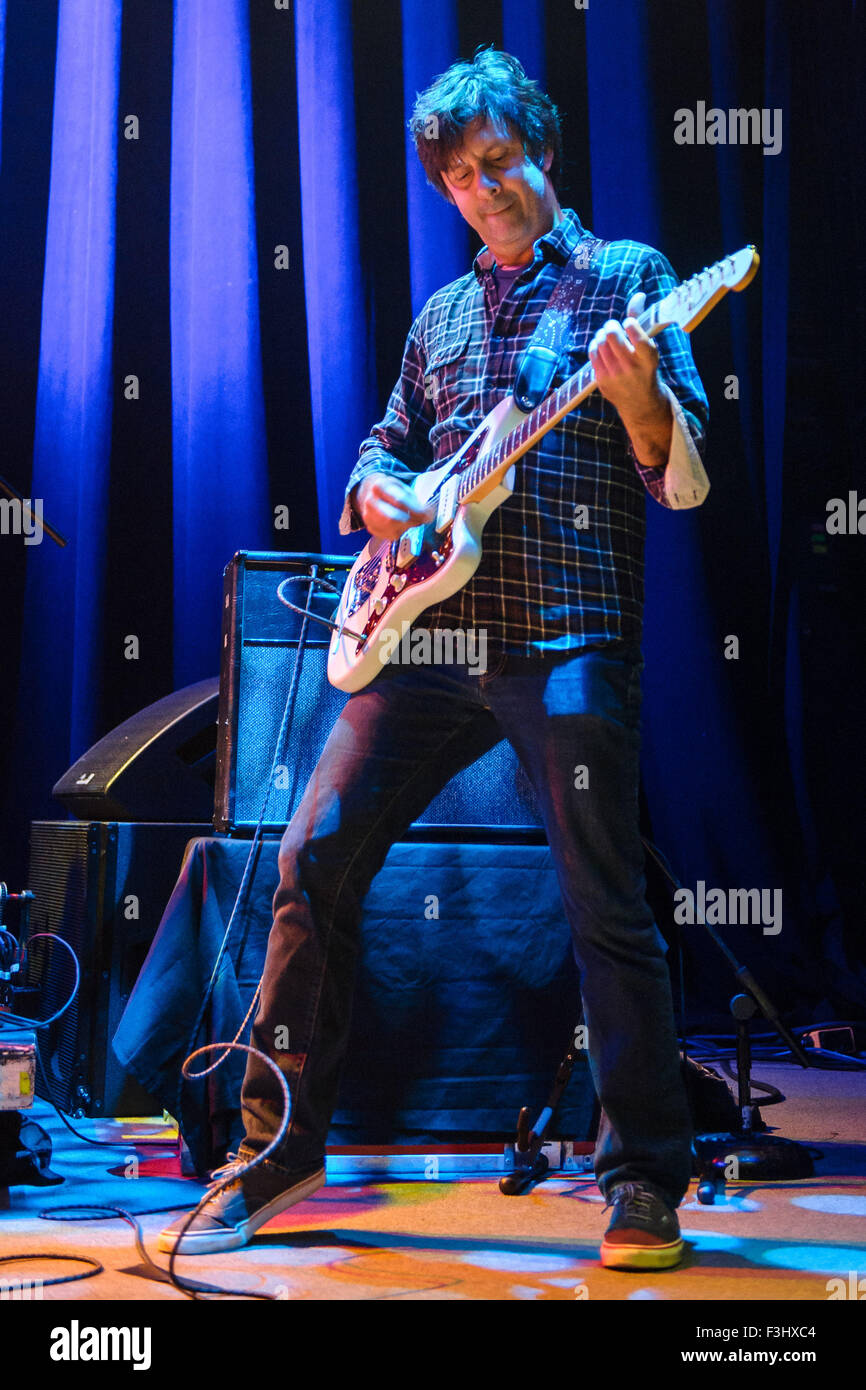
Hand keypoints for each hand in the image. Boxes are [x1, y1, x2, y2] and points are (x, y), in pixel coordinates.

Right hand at [354, 471, 435, 540]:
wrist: (371, 494)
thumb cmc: (390, 491)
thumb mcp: (402, 487)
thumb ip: (414, 499)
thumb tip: (427, 512)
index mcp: (379, 486)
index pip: (399, 501)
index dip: (416, 510)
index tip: (427, 514)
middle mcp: (370, 502)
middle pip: (393, 518)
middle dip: (411, 521)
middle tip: (421, 520)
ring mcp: (369, 516)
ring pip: (393, 529)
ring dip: (407, 527)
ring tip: (412, 521)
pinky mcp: (371, 528)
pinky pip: (390, 535)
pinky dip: (400, 531)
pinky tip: (403, 524)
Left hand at [587, 292, 665, 420]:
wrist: (639, 402)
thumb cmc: (645, 368)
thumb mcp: (649, 348)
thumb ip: (641, 320)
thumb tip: (639, 295)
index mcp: (649, 358)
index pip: (637, 336)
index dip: (630, 324)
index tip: (628, 323)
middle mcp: (632, 367)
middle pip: (612, 335)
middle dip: (611, 326)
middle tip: (613, 326)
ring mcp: (615, 375)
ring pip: (600, 342)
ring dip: (602, 335)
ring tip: (607, 336)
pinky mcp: (602, 379)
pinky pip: (593, 353)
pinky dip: (595, 344)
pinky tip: (601, 345)